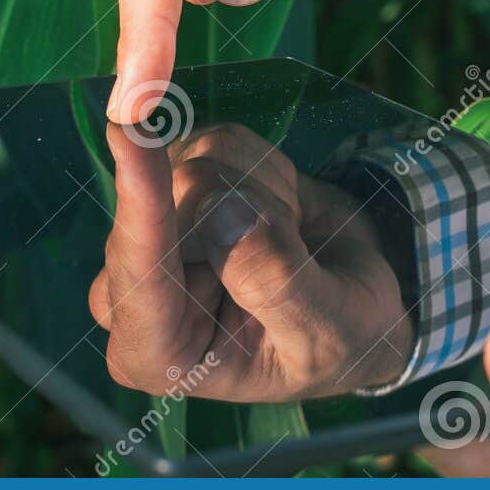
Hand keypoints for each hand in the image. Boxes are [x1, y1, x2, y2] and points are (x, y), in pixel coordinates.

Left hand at [90, 122, 413, 401]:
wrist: (362, 303)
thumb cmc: (340, 340)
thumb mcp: (323, 331)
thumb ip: (272, 283)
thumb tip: (214, 210)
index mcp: (158, 354)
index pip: (139, 275)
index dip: (139, 205)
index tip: (128, 135)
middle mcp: (136, 292)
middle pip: (174, 202)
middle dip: (252, 212)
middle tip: (301, 259)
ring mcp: (152, 230)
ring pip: (197, 163)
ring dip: (265, 192)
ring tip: (291, 240)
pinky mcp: (175, 181)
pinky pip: (219, 140)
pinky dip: (265, 166)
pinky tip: (280, 212)